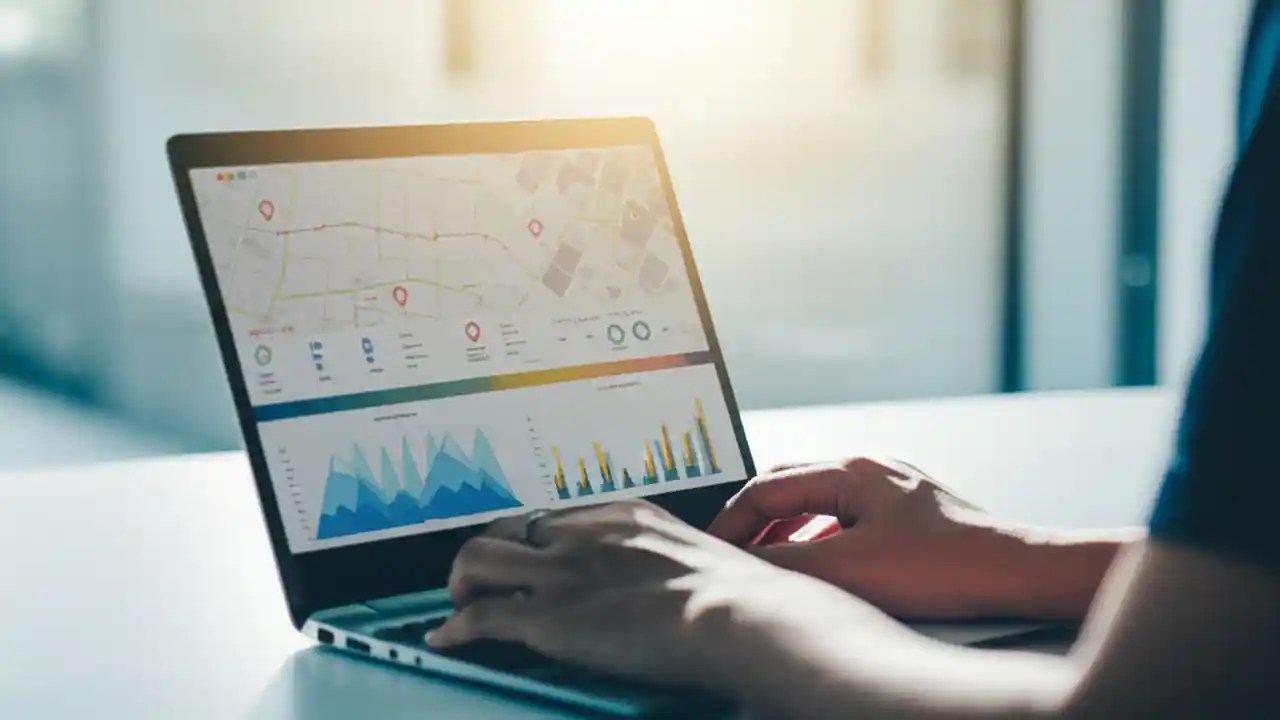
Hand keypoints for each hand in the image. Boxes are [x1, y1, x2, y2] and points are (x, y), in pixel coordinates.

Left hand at [427, 500, 859, 688]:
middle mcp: (580, 534)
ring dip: (461, 584)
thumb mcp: (693, 553)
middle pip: (507, 529)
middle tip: (482, 580)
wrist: (734, 613)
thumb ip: (664, 558)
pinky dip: (455, 628)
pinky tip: (445, 640)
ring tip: (458, 603)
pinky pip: (480, 617)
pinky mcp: (546, 618)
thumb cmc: (736, 593)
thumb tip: (670, 584)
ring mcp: (560, 574)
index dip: (532, 540)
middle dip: (488, 554)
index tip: (529, 556)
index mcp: (618, 515)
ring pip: (477, 561)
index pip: (554, 518)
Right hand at [709, 458, 1125, 618]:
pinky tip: (821, 563)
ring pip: (821, 501)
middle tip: (728, 551)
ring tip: (764, 559)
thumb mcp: (849, 569)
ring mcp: (896, 487)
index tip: (709, 550)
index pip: (767, 488)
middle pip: (791, 485)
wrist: (1016, 571)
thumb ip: (785, 564)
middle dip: (754, 519)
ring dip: (786, 529)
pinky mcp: (915, 511)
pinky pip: (850, 516)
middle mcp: (871, 467)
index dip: (731, 522)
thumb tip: (740, 564)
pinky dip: (821, 536)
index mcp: (850, 469)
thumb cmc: (942, 566)